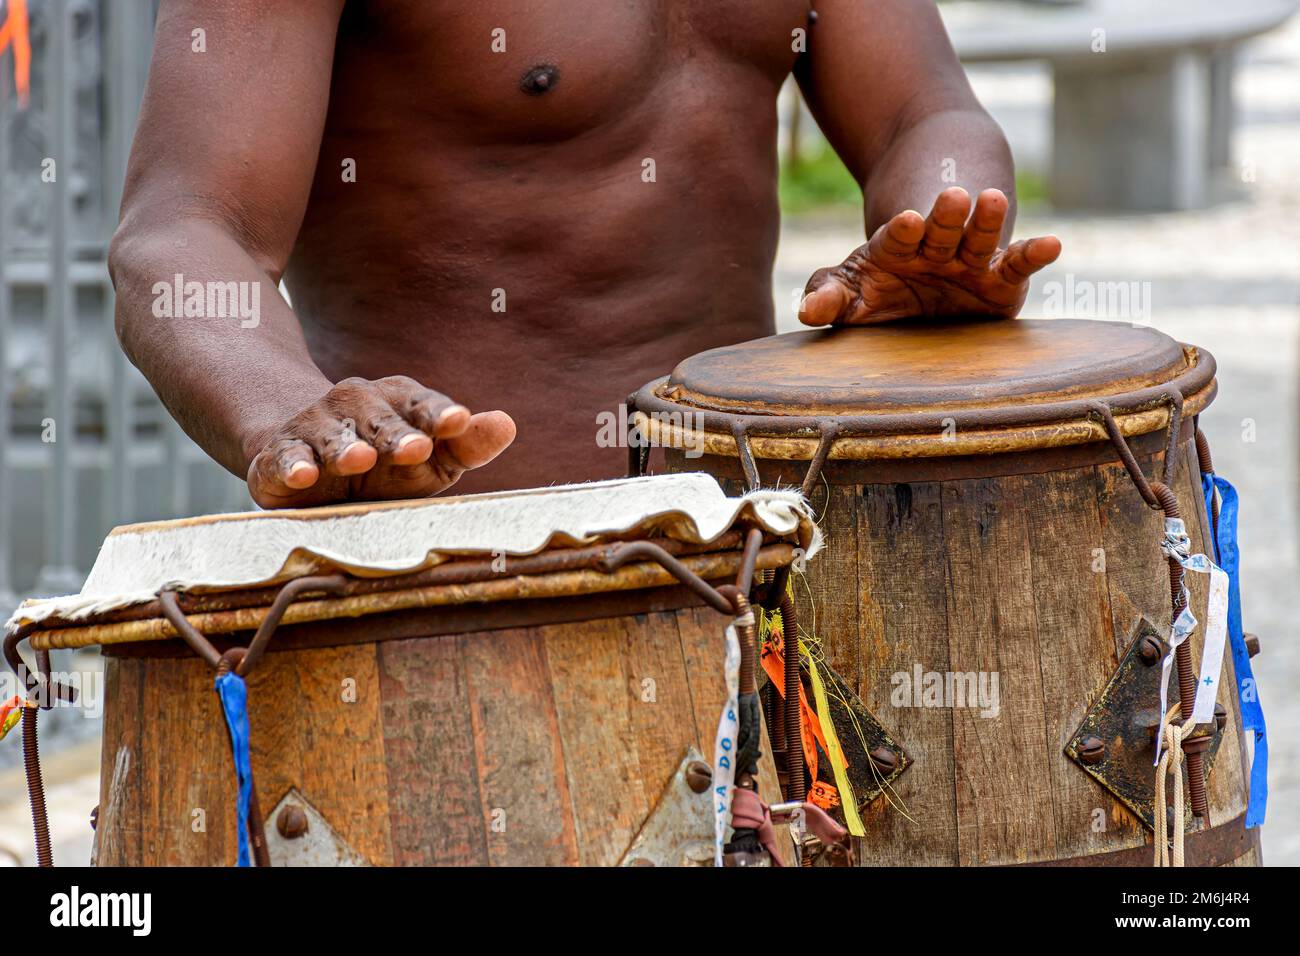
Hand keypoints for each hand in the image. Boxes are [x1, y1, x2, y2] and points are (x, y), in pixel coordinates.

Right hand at [245, 376, 515, 506]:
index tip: (458, 421)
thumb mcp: (431, 459)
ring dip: (346, 448)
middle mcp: (357, 406)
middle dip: (397, 434)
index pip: (422, 404)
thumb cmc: (386, 463)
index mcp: (399, 403)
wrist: (308, 462)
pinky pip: (285, 456)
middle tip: (417, 449)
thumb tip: (507, 424)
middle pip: (380, 420)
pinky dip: (292, 464)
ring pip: (332, 435)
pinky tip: (303, 474)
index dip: (439, 412)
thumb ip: (467, 445)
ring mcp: (316, 427)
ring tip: (360, 460)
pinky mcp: (278, 454)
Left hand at [798, 187, 1060, 325]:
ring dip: (986, 221)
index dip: (903, 231)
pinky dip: (1033, 254)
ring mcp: (970, 262)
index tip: (907, 221)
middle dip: (945, 216)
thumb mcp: (849, 289)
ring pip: (979, 238)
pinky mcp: (1000, 284)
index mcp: (896, 248)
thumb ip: (828, 296)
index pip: (898, 237)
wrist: (921, 282)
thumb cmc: (878, 287)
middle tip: (953, 197)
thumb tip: (808, 311)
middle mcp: (936, 250)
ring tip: (992, 199)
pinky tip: (1052, 244)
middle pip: (940, 230)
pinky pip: (1016, 266)